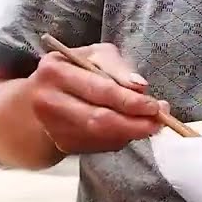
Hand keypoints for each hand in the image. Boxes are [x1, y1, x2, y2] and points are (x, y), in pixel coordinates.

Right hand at [29, 44, 167, 154]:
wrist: (42, 95)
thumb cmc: (76, 69)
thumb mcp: (95, 55)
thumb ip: (118, 67)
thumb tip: (140, 86)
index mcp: (55, 72)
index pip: (99, 90)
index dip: (129, 101)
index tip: (154, 106)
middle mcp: (48, 101)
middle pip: (98, 119)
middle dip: (134, 123)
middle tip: (159, 122)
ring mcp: (52, 127)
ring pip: (100, 136)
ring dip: (130, 132)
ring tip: (150, 124)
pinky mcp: (61, 144)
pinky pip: (99, 145)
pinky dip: (119, 139)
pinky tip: (129, 129)